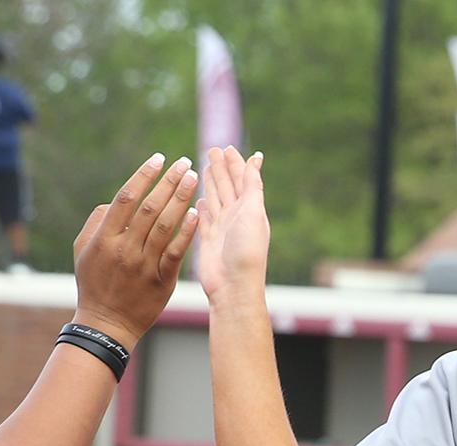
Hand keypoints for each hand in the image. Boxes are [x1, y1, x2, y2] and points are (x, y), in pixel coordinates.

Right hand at [71, 153, 199, 346]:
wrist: (106, 324)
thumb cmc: (94, 283)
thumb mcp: (83, 250)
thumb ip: (96, 221)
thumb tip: (114, 200)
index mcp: (104, 238)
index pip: (126, 198)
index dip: (144, 176)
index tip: (158, 159)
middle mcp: (124, 248)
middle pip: (150, 207)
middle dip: (169, 182)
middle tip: (185, 163)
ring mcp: (144, 265)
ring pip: (166, 226)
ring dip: (181, 199)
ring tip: (194, 179)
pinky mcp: (161, 280)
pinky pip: (176, 251)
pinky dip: (187, 231)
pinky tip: (198, 213)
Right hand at [196, 145, 268, 304]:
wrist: (233, 286)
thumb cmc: (246, 251)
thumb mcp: (252, 212)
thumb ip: (252, 185)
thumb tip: (257, 157)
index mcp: (249, 209)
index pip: (241, 179)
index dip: (235, 163)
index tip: (227, 147)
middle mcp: (236, 217)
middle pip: (227, 186)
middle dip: (221, 168)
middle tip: (213, 149)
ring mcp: (222, 229)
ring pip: (215, 199)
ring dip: (211, 183)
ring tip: (205, 167)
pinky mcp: (208, 240)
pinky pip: (204, 218)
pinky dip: (202, 207)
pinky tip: (199, 198)